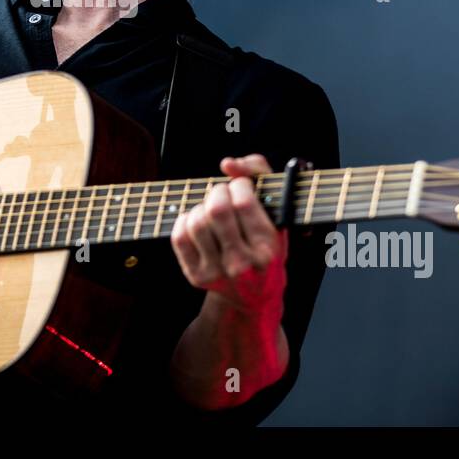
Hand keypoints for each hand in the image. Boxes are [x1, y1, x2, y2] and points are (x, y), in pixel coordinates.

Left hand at [170, 154, 286, 315]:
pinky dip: (186, 220)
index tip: (242, 186)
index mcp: (268, 249)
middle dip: (218, 191)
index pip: (243, 202)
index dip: (239, 184)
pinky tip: (199, 222)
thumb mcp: (278, 212)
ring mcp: (217, 272)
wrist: (255, 294)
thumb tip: (228, 164)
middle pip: (217, 210)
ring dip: (202, 207)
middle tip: (225, 194)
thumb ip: (260, 174)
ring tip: (213, 210)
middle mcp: (243, 264)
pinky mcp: (196, 277)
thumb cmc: (267, 246)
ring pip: (196, 221)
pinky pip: (180, 236)